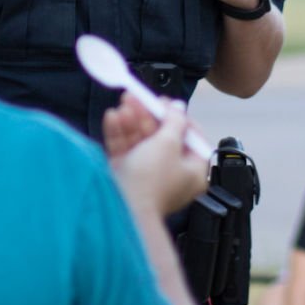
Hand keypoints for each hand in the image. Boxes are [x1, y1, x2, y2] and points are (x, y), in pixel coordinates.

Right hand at [105, 94, 208, 215]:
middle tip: (138, 97)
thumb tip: (178, 107)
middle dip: (148, 114)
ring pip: (141, 140)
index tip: (166, 103)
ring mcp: (147, 174)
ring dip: (132, 120)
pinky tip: (113, 117)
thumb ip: (174, 121)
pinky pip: (125, 149)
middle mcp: (171, 173)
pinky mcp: (127, 175)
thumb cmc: (151, 182)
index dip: (178, 117)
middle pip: (161, 136)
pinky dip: (119, 132)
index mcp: (192, 170)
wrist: (123, 208)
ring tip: (124, 103)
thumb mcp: (168, 143)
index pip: (190, 138)